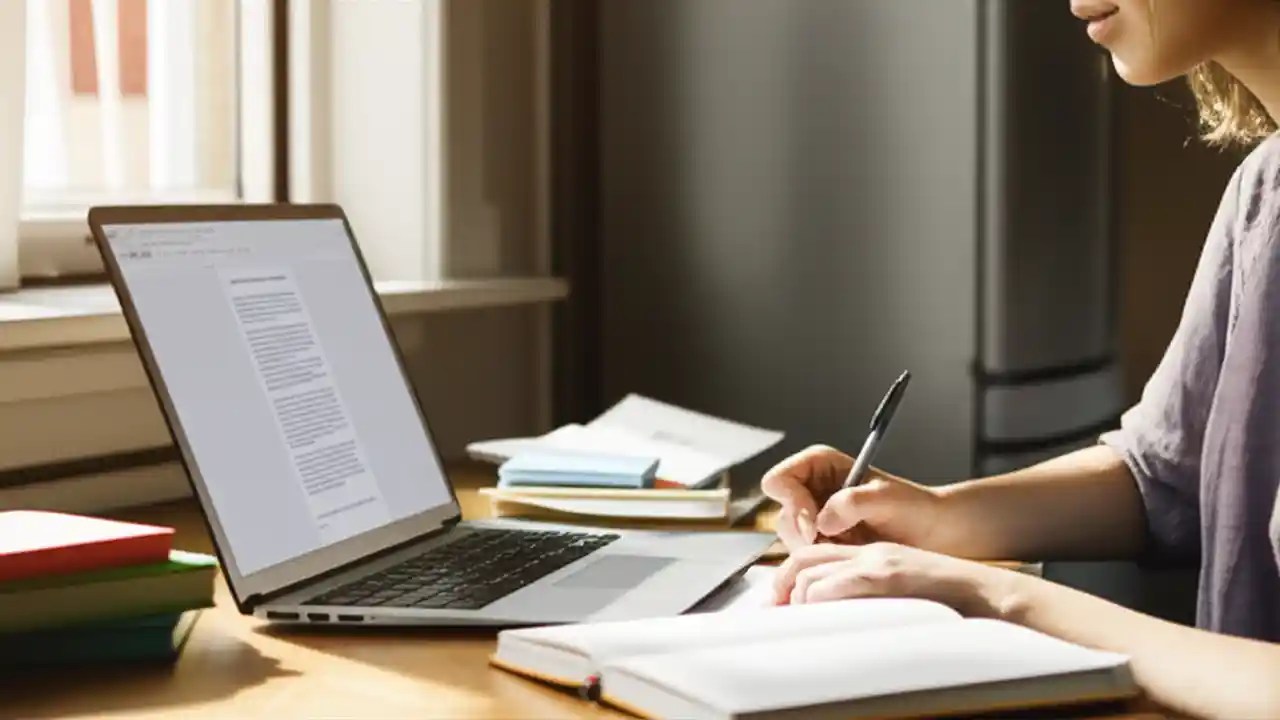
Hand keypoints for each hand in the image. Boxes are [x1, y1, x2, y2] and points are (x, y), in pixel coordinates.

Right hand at [760, 445, 946, 551]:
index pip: (779, 480)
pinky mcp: (821, 543)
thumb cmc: (913, 508)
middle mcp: (811, 489)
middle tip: (832, 543)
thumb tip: (821, 522)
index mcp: (819, 465)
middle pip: (781, 513)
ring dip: (813, 549)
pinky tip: (846, 558)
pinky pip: (804, 557)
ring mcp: (814, 518)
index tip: (814, 524)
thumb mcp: (886, 498)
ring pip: (790, 539)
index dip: (792, 502)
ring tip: (847, 549)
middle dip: (802, 533)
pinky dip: (821, 562)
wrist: (932, 535)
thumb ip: (851, 503)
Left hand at [772, 542, 1007, 616]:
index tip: (780, 600)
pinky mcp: (885, 577)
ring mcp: (877, 563)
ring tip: (799, 619)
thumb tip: (840, 618)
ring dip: (799, 599)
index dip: (790, 576)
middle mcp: (870, 554)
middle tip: (776, 611)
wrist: (988, 596)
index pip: (818, 556)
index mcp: (874, 555)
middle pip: (807, 560)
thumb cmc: (951, 601)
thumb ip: (870, 595)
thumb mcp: (902, 590)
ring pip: (814, 574)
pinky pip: (835, 585)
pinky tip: (819, 614)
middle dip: (783, 586)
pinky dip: (818, 600)